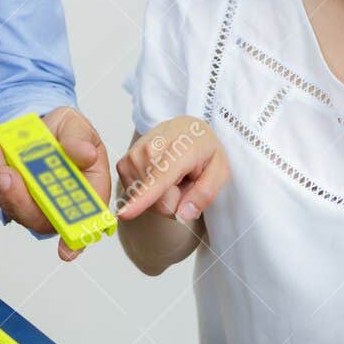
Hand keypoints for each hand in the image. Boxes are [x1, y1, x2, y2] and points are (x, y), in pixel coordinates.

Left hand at [0, 107, 110, 260]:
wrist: (46, 124)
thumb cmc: (69, 133)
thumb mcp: (78, 127)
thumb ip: (79, 141)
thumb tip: (86, 156)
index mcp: (88, 191)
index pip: (86, 222)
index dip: (76, 240)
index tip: (65, 251)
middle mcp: (59, 204)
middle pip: (40, 216)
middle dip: (21, 198)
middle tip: (7, 174)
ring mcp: (33, 200)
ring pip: (14, 202)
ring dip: (0, 178)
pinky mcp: (12, 191)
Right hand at [114, 116, 229, 224]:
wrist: (186, 128)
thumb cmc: (203, 149)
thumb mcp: (220, 170)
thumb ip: (205, 194)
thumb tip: (183, 214)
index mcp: (181, 148)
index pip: (160, 178)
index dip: (143, 198)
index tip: (125, 214)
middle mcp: (152, 147)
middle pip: (158, 199)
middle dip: (173, 200)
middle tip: (184, 180)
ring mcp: (134, 154)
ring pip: (144, 199)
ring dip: (160, 196)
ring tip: (171, 176)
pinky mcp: (124, 163)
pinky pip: (134, 194)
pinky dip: (146, 191)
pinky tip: (156, 176)